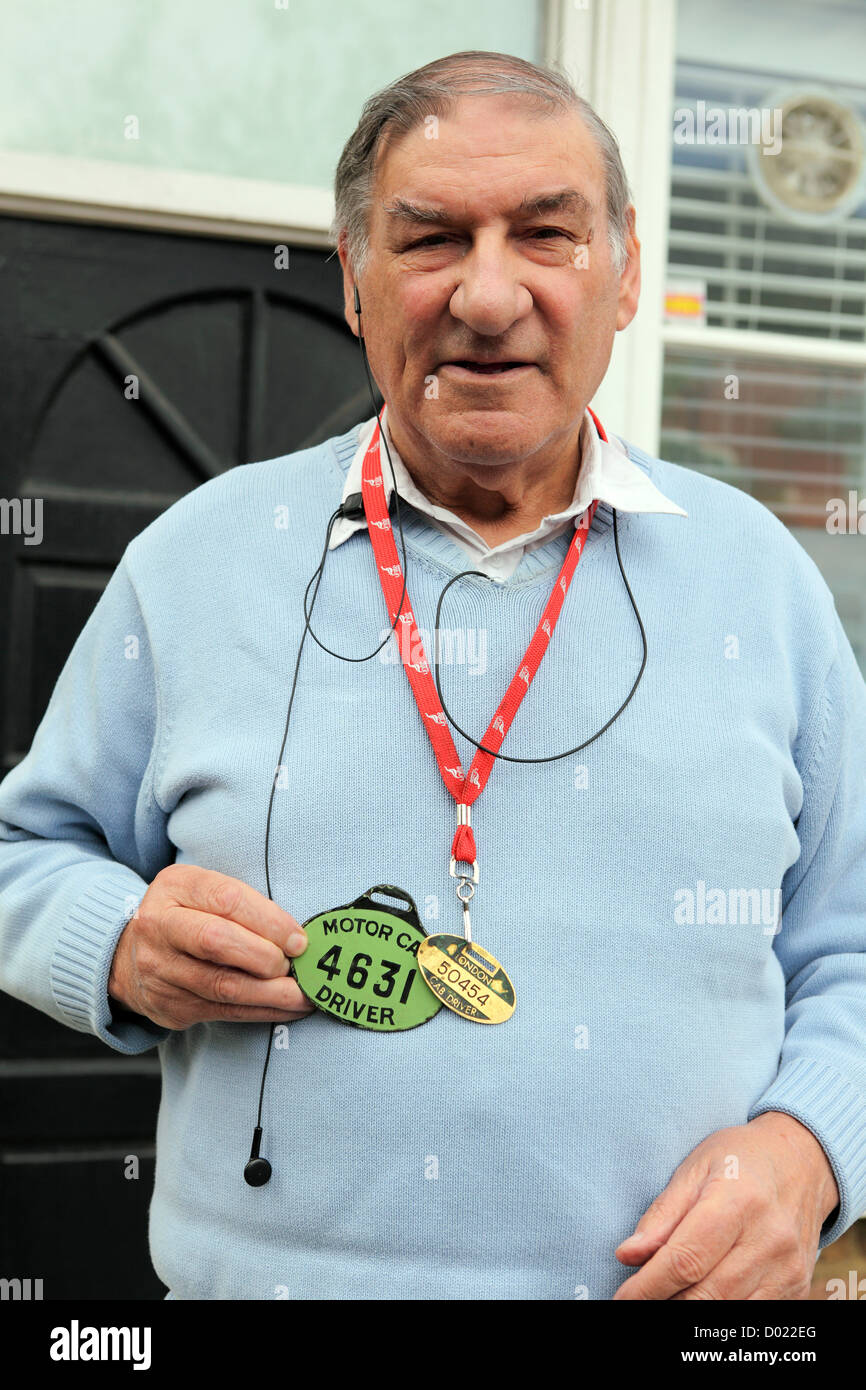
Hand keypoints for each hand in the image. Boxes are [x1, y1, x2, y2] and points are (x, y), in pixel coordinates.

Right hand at [108, 864, 315, 1028]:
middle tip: (294, 965)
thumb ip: (244, 906)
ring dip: (273, 993)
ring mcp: (160, 970)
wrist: (128, 957)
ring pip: (223, 986)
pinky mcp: (169, 1006)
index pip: (227, 900)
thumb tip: (296, 938)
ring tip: (304, 994)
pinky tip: (288, 1008)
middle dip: (265, 957)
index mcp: (174, 887)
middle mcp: (159, 927)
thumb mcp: (205, 891)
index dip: (270, 921)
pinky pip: (225, 1012)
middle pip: (217, 942)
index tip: (298, 939)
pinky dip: (263, 1011)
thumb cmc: (187, 916)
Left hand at [613, 1112, 838, 1299]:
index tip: (623, 1297)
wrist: (802, 1163)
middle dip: (666, 1301)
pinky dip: (721, 1312)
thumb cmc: (739, 1160)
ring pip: (728, 1311)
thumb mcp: (694, 1168)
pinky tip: (701, 1296)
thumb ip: (662, 1214)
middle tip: (641, 1298)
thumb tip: (627, 1255)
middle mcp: (769, 1239)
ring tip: (668, 1295)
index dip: (648, 1286)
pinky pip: (752, 1315)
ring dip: (691, 1309)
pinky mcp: (798, 1288)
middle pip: (706, 1294)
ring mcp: (788, 1268)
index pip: (685, 1260)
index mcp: (739, 1200)